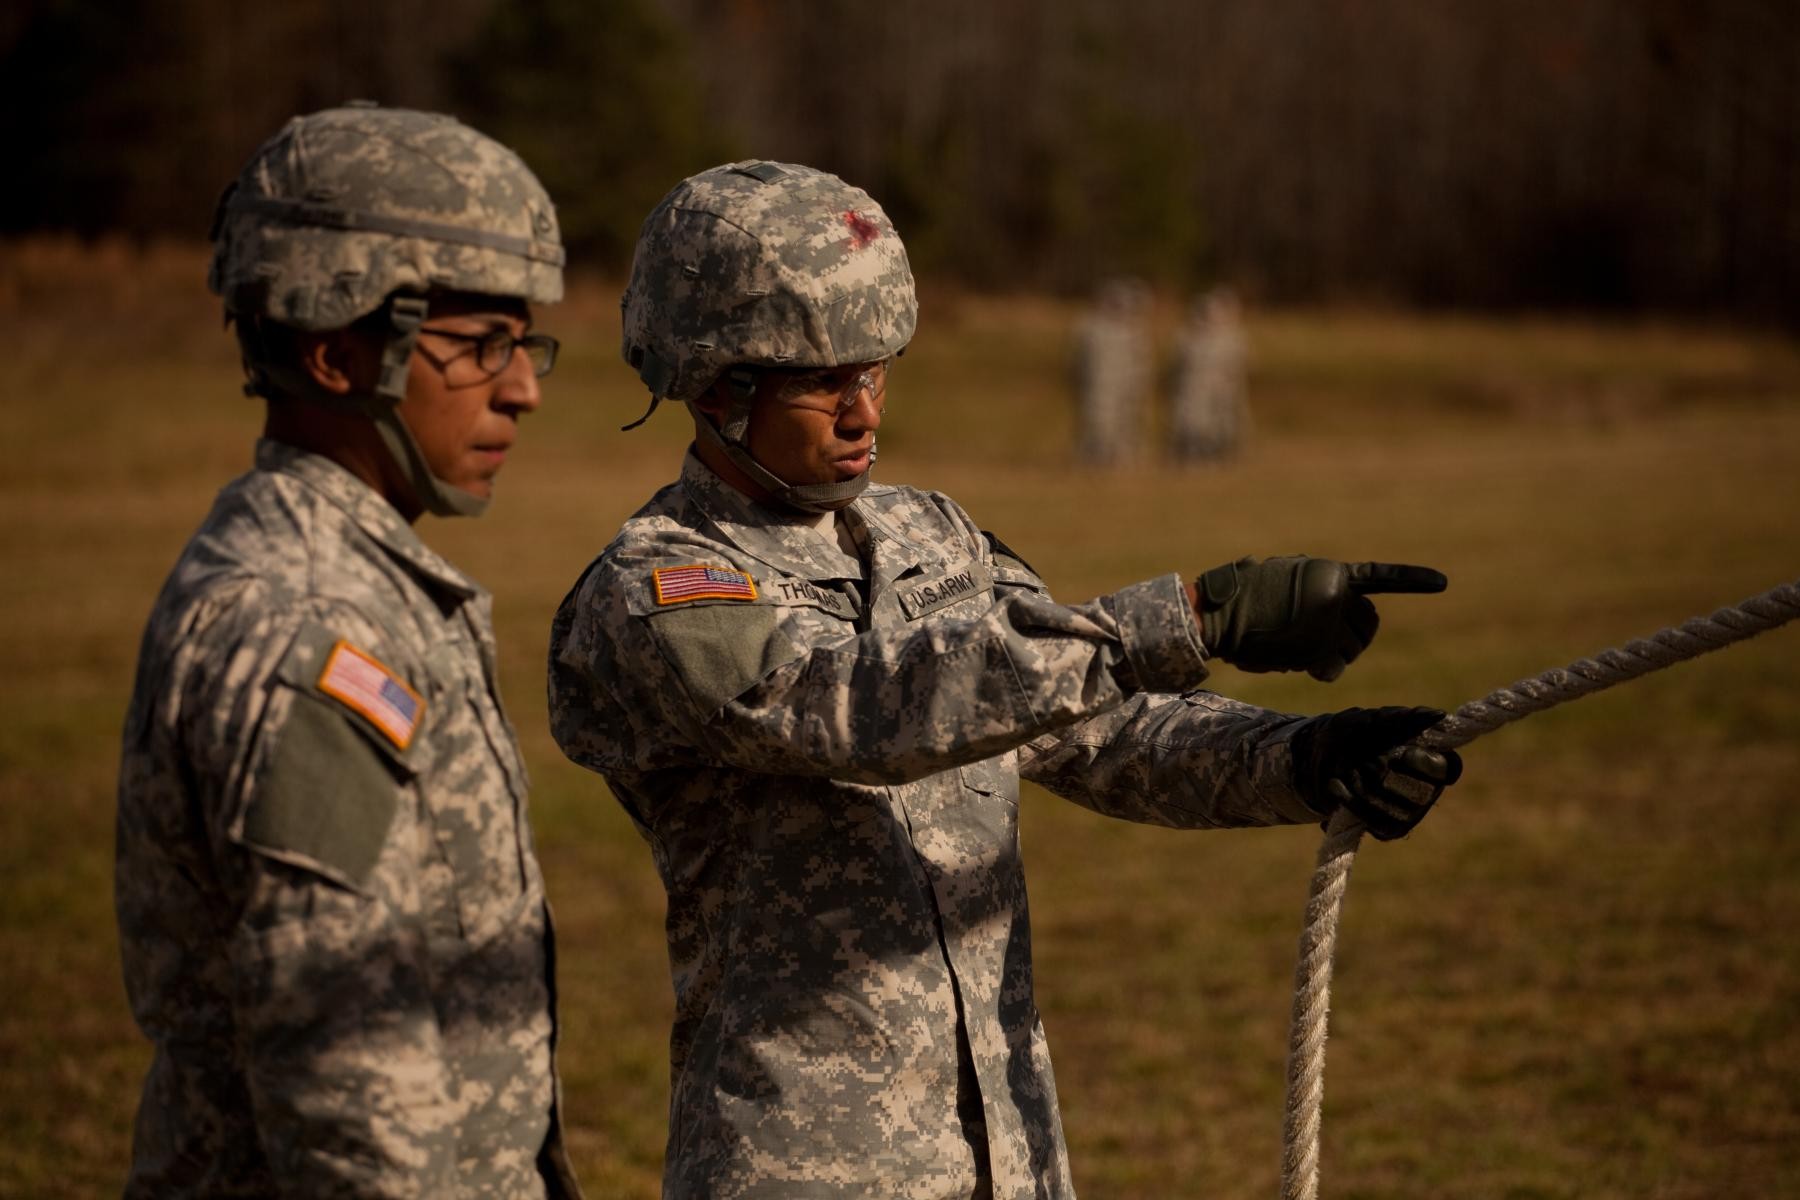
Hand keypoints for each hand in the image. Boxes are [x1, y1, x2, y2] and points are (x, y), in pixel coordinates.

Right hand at [1195, 556, 1445, 680]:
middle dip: (1353, 635)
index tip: (1442, 582)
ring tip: (1303, 645)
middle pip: (1367, 623)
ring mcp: (1328, 625)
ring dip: (1335, 653)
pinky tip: (1311, 664)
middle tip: (1326, 638)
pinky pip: (1333, 667)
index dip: (1412, 580)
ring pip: (1353, 648)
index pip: (1379, 578)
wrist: (1219, 612)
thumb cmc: (1248, 593)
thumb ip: (1319, 591)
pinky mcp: (1315, 651)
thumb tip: (1334, 630)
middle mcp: (1336, 597)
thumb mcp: (1288, 575)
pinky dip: (1325, 668)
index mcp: (1332, 574)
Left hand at [1288, 706, 1461, 839]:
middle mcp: (1427, 788)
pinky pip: (1377, 822)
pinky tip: (1336, 785)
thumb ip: (1403, 719)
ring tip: (1347, 768)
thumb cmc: (1350, 734)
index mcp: (1432, 758)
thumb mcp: (1371, 721)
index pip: (1448, 769)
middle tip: (1365, 756)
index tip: (1404, 754)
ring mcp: (1410, 812)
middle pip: (1419, 791)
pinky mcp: (1389, 829)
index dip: (1428, 764)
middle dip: (1383, 770)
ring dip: (1363, 784)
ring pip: (1396, 808)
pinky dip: (1351, 801)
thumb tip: (1439, 715)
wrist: (1314, 757)